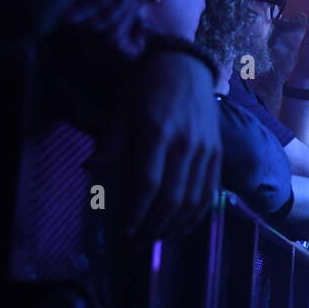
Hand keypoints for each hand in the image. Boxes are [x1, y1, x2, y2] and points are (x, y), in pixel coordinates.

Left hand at [107, 51, 221, 240]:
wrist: (187, 65)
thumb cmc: (148, 87)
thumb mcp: (123, 110)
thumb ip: (112, 143)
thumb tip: (92, 169)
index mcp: (158, 134)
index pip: (148, 184)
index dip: (138, 213)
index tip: (126, 232)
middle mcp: (186, 146)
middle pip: (172, 198)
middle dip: (155, 226)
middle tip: (139, 242)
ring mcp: (205, 150)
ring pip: (194, 199)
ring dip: (176, 224)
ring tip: (159, 237)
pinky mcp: (217, 153)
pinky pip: (210, 191)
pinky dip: (198, 213)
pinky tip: (184, 225)